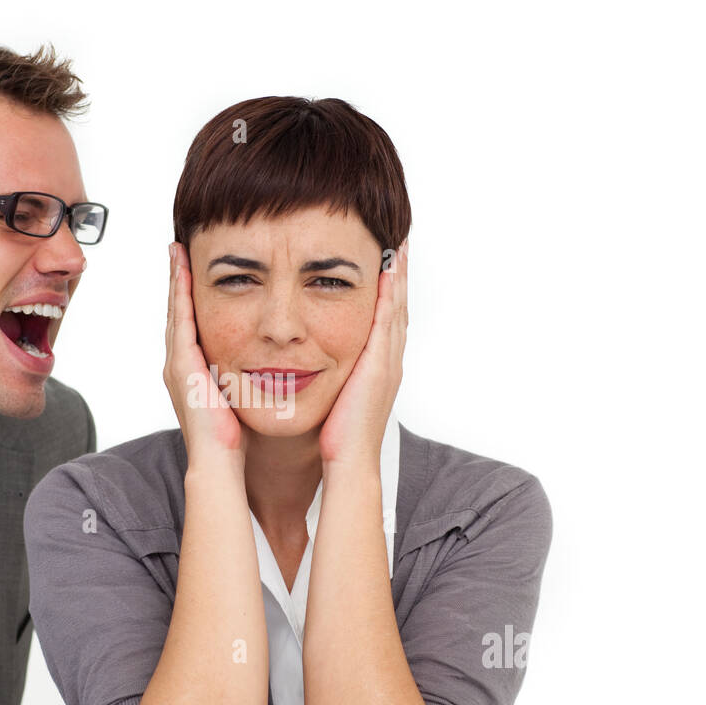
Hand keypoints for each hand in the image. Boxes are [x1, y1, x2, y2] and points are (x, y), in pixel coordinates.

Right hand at [163, 242, 247, 465]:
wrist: (221, 461)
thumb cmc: (236, 438)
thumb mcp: (240, 397)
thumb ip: (244, 378)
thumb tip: (269, 366)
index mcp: (195, 371)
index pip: (192, 323)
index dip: (191, 295)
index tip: (196, 267)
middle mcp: (181, 364)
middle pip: (177, 312)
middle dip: (178, 280)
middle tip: (179, 249)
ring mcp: (177, 364)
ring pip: (175, 311)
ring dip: (176, 280)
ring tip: (178, 252)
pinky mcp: (181, 366)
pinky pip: (180, 321)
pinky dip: (180, 295)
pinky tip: (184, 272)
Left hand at [318, 239, 407, 469]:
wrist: (349, 461)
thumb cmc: (337, 437)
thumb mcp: (334, 397)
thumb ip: (329, 378)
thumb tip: (307, 364)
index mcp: (377, 367)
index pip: (385, 319)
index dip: (387, 291)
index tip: (383, 262)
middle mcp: (388, 360)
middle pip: (398, 307)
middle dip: (399, 276)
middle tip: (398, 242)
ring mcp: (388, 361)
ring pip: (397, 308)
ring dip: (398, 276)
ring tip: (397, 246)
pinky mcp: (380, 364)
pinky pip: (388, 319)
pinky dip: (390, 293)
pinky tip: (387, 269)